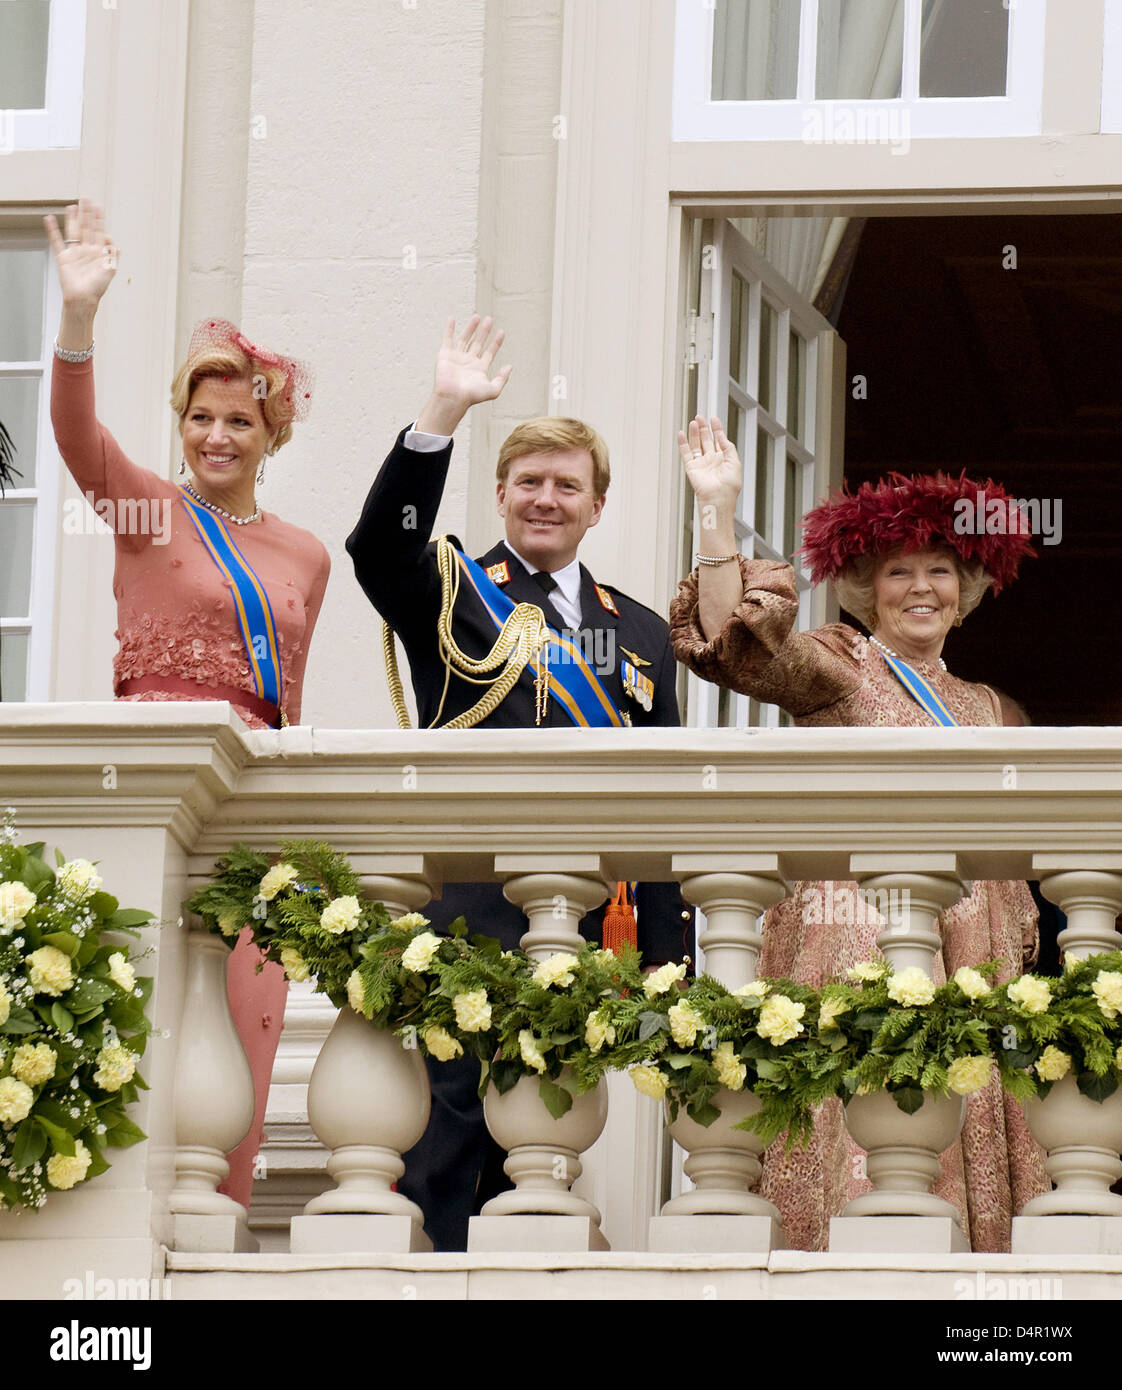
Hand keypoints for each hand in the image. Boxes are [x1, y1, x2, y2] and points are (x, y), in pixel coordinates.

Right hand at [44, 198, 117, 312]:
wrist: (83, 299)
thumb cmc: (97, 288)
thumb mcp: (110, 270)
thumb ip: (112, 254)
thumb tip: (111, 239)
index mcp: (99, 253)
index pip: (99, 231)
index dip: (98, 219)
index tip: (98, 206)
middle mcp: (87, 250)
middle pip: (87, 227)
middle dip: (86, 213)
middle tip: (86, 198)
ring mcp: (75, 253)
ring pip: (73, 231)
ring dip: (73, 219)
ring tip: (72, 206)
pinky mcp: (63, 258)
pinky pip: (57, 241)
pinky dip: (52, 230)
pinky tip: (49, 219)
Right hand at [416, 315, 511, 435]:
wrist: (453, 397)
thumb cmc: (471, 396)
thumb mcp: (493, 390)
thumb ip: (502, 378)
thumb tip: (510, 366)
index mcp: (479, 369)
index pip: (490, 352)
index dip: (496, 342)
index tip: (502, 332)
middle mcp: (468, 362)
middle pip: (478, 342)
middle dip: (484, 331)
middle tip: (490, 319)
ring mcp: (457, 357)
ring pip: (465, 338)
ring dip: (471, 327)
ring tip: (477, 316)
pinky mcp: (445, 354)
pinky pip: (447, 338)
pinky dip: (449, 328)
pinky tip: (452, 318)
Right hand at [677, 415, 741, 515]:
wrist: (718, 498)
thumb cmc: (729, 486)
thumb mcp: (735, 461)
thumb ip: (728, 447)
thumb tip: (720, 435)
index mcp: (723, 459)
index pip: (719, 440)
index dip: (716, 428)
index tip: (713, 418)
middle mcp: (712, 460)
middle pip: (706, 440)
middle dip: (704, 428)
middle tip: (700, 417)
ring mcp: (701, 464)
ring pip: (696, 444)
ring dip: (695, 433)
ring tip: (694, 422)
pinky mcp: (691, 468)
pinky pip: (685, 453)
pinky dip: (682, 443)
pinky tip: (682, 434)